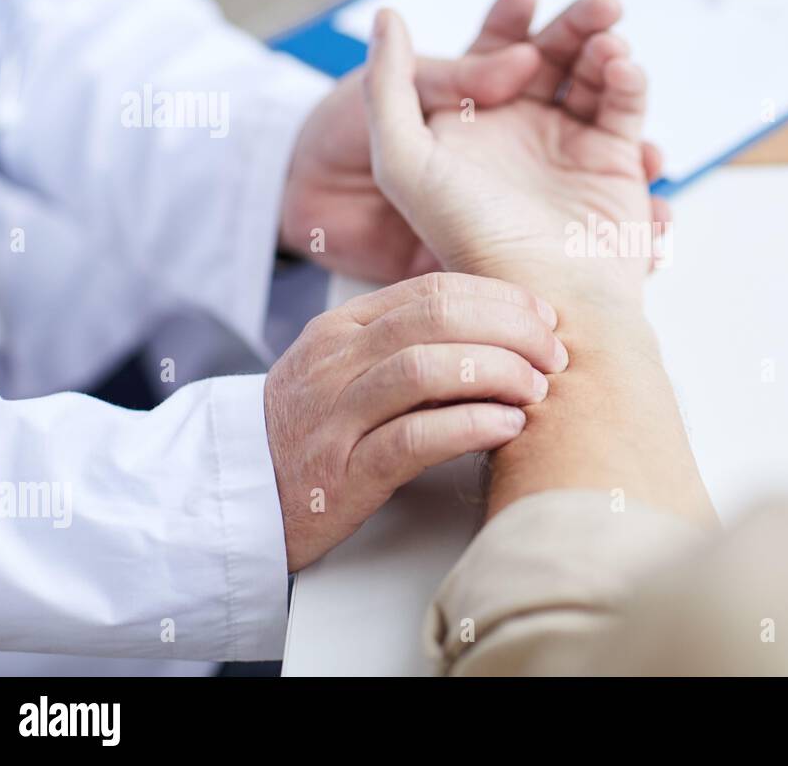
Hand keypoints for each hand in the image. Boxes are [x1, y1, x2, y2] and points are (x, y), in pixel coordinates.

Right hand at [264, 272, 566, 570]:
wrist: (236, 495)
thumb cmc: (310, 431)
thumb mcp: (345, 368)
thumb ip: (406, 342)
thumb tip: (500, 330)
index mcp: (342, 328)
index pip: (433, 291)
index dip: (499, 299)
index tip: (542, 318)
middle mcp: (336, 363)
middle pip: (436, 320)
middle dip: (509, 330)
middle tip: (551, 355)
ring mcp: (335, 417)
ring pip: (424, 370)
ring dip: (495, 374)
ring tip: (534, 390)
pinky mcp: (342, 474)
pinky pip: (413, 439)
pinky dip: (469, 427)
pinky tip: (506, 427)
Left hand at [362, 0, 664, 303]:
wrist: (536, 303)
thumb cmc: (466, 238)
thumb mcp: (401, 160)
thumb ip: (387, 85)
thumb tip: (388, 17)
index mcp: (474, 123)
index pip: (495, 50)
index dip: (511, 17)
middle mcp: (522, 132)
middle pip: (554, 54)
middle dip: (577, 24)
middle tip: (601, 5)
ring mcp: (570, 148)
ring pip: (594, 76)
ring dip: (607, 50)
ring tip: (611, 46)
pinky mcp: (614, 167)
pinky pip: (625, 110)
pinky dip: (630, 85)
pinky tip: (624, 74)